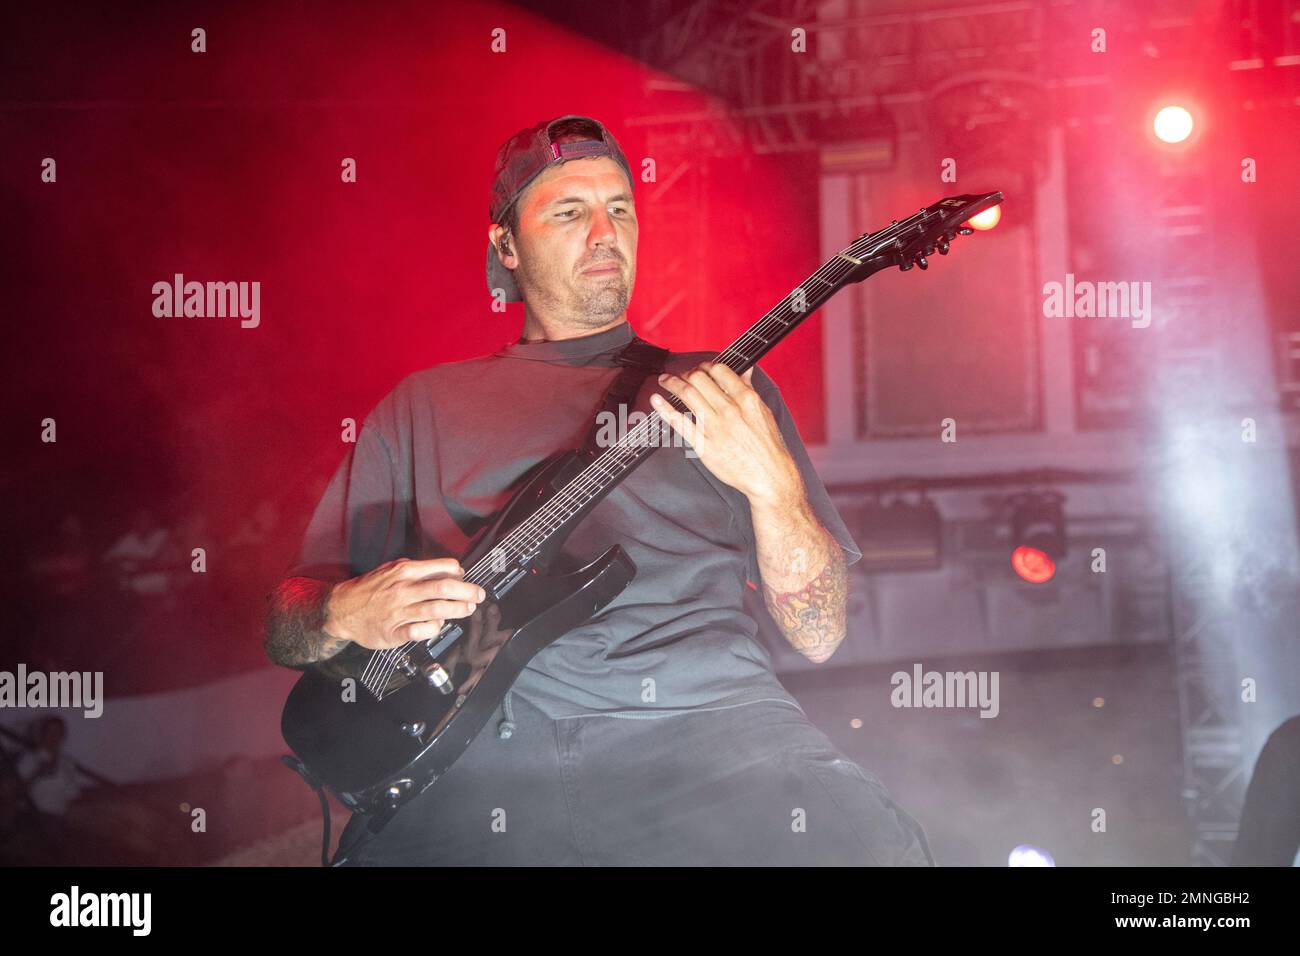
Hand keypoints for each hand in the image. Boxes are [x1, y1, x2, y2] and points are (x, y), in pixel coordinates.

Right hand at [323, 557, 485, 650]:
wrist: (342, 609)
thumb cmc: (370, 589)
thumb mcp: (392, 569)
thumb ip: (417, 569)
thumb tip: (447, 570)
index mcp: (405, 570)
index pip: (444, 567)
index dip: (459, 573)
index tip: (464, 578)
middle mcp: (404, 589)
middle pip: (446, 588)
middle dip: (468, 592)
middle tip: (478, 595)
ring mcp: (400, 611)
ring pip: (438, 610)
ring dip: (458, 610)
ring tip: (467, 609)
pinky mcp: (395, 631)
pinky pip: (422, 631)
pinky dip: (435, 628)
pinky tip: (438, 624)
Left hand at [650, 361, 802, 506]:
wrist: (768, 475)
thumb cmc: (767, 446)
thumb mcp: (762, 412)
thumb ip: (749, 389)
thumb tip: (745, 370)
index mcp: (746, 399)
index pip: (719, 370)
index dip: (705, 366)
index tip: (700, 369)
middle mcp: (729, 410)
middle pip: (699, 378)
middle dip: (687, 373)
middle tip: (682, 376)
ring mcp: (715, 427)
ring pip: (687, 394)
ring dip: (672, 383)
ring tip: (665, 381)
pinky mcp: (703, 445)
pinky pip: (679, 422)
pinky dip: (664, 408)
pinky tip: (656, 400)